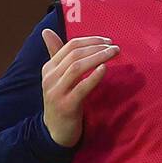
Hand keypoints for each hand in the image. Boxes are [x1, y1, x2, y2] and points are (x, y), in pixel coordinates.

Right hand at [41, 29, 119, 147]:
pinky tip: (104, 69)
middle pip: (74, 54)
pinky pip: (81, 88)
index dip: (90, 40)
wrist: (55, 132)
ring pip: (77, 67)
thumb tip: (46, 31)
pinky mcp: (67, 106)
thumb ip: (56, 54)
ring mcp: (57, 92)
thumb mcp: (57, 77)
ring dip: (98, 57)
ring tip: (113, 54)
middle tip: (115, 47)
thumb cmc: (61, 100)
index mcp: (49, 68)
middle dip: (97, 47)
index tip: (107, 40)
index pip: (70, 46)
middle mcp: (50, 78)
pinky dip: (93, 76)